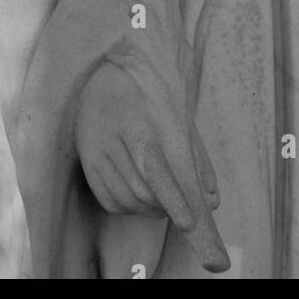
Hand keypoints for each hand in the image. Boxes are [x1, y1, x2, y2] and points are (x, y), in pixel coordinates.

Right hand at [75, 59, 229, 273]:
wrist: (107, 76)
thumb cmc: (149, 96)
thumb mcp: (176, 116)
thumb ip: (196, 156)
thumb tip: (212, 201)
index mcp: (135, 122)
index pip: (154, 168)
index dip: (172, 198)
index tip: (189, 223)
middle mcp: (110, 138)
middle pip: (140, 189)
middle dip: (166, 207)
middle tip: (185, 215)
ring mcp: (94, 151)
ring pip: (126, 199)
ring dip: (150, 210)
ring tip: (166, 207)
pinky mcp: (86, 163)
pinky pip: (109, 200)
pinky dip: (130, 209)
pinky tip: (144, 202)